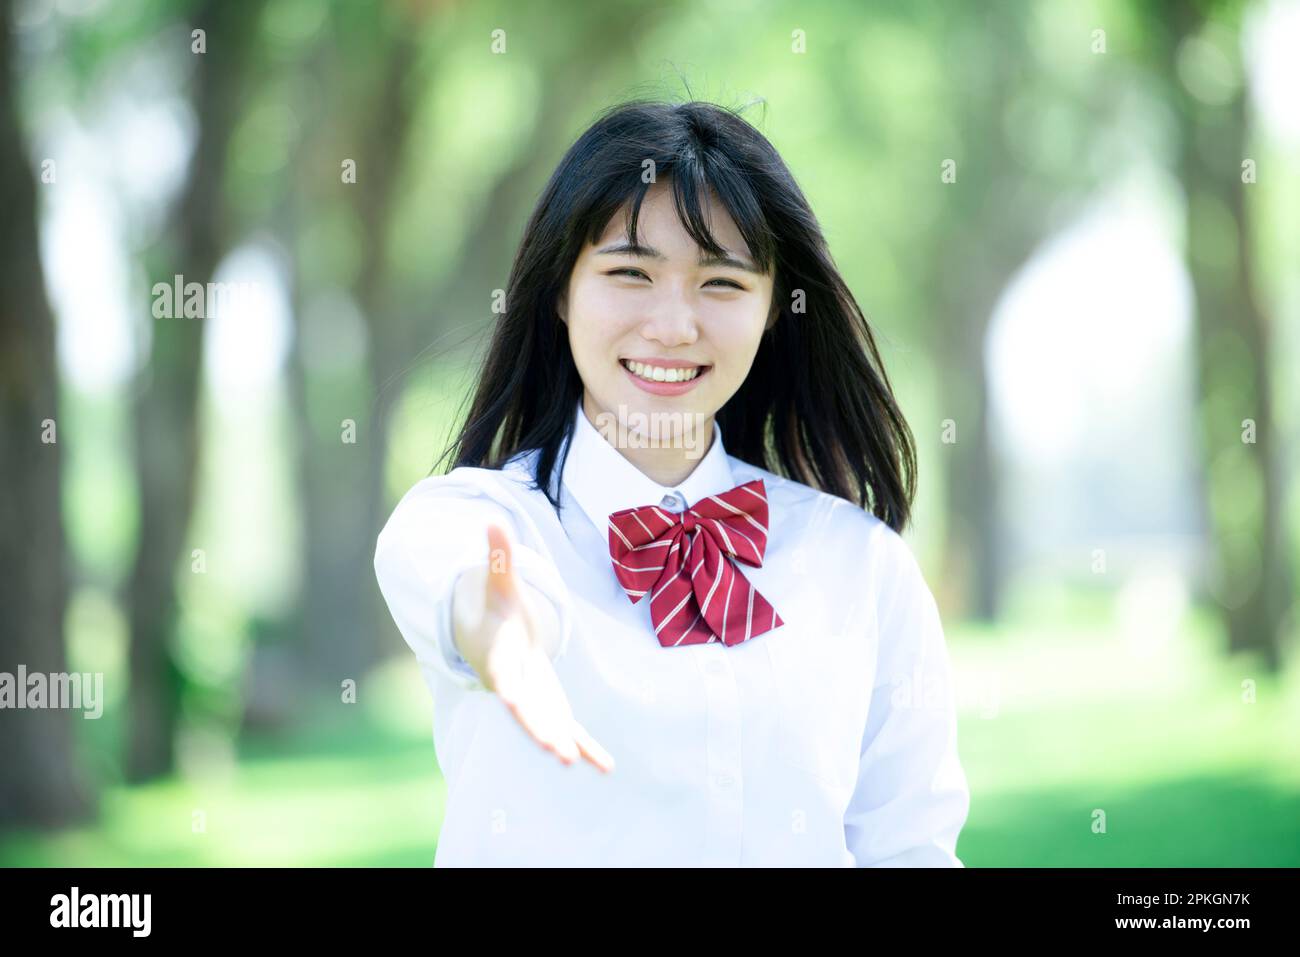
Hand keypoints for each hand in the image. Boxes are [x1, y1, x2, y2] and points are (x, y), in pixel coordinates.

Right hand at [452, 523, 614, 773]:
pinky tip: (604, 766)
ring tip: (575, 761)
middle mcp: (514, 685)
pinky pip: (568, 729)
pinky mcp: (550, 706)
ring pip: (547, 724)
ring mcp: (534, 699)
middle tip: (553, 749)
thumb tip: (491, 520)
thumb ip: (497, 557)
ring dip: (561, 742)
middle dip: (539, 729)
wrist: (488, 639)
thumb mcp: (498, 583)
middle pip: (526, 710)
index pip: (503, 673)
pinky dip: (585, 747)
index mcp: (500, 656)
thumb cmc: (495, 610)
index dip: (508, 687)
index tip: (511, 701)